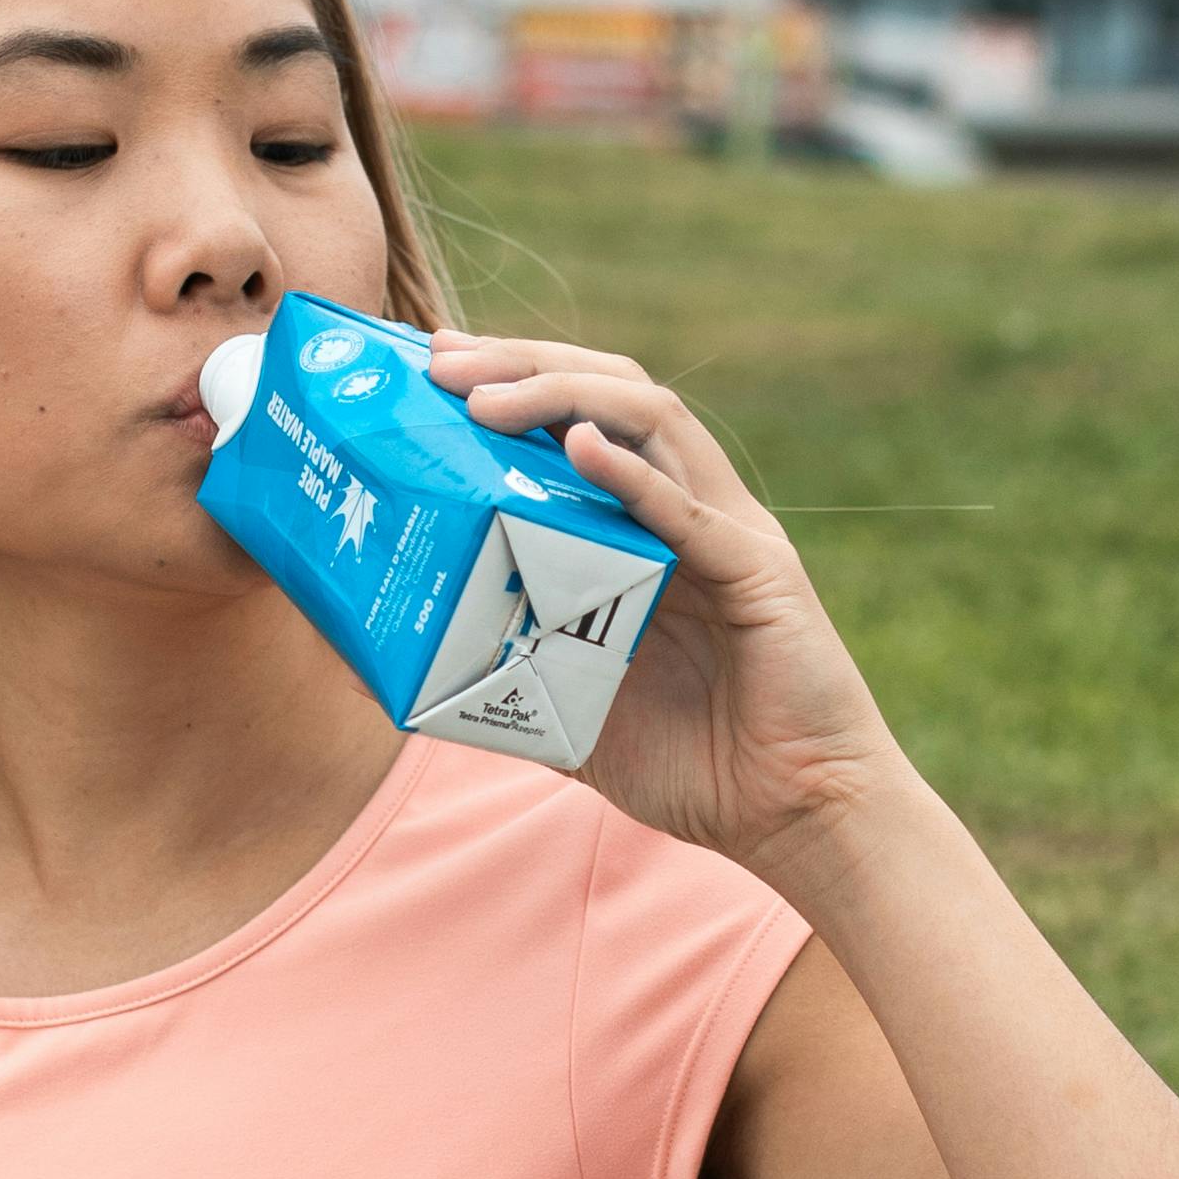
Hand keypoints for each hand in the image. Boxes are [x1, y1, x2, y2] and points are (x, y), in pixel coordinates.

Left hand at [422, 335, 893, 873]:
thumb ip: (500, 674)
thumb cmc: (692, 764)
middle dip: (525, 364)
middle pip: (611, 391)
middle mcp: (693, 508)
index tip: (435, 368)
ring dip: (564, 397)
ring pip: (651, 420)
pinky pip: (692, 511)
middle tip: (445, 363)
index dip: (513, 379)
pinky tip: (581, 447)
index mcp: (648, 526)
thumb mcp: (567, 710)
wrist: (793, 815)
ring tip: (488, 402)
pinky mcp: (762, 574)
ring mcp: (730, 533)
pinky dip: (634, 475)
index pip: (580, 416)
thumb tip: (385, 671)